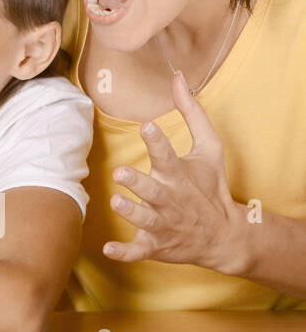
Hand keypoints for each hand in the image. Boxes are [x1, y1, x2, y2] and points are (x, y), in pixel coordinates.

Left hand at [105, 70, 245, 272]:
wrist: (225, 237)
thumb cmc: (209, 187)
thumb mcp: (209, 149)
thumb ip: (192, 114)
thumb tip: (178, 79)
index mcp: (178, 176)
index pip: (167, 156)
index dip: (157, 142)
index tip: (147, 126)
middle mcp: (169, 200)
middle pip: (152, 190)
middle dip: (138, 183)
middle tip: (121, 172)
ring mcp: (163, 224)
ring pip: (144, 220)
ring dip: (131, 212)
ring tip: (116, 201)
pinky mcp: (156, 246)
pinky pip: (138, 251)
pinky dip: (125, 252)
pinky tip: (107, 249)